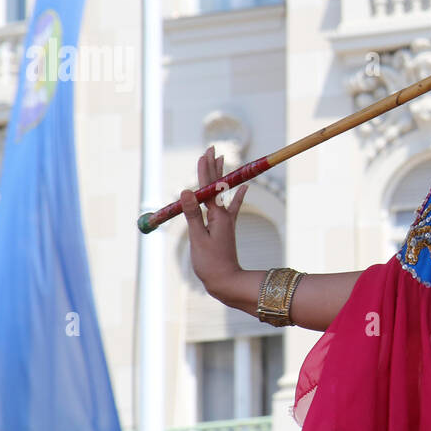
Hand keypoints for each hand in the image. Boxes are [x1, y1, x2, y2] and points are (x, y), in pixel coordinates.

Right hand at [179, 146, 249, 297]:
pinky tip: (244, 188)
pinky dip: (236, 197)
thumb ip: (193, 215)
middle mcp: (223, 215)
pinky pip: (231, 208)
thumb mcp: (198, 239)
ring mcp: (226, 222)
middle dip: (213, 167)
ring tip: (221, 160)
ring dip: (221, 176)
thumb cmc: (211, 264)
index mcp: (216, 216)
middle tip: (212, 149)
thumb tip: (187, 191)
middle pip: (217, 186)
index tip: (205, 153)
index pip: (208, 187)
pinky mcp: (226, 229)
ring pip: (222, 193)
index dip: (205, 170)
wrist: (227, 282)